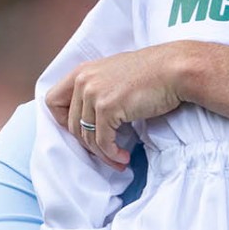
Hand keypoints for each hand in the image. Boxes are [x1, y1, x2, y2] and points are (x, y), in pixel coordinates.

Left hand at [45, 43, 187, 169]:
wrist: (175, 69)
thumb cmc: (153, 73)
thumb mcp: (116, 75)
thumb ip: (99, 89)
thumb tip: (92, 118)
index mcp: (82, 72)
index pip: (53, 102)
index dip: (63, 121)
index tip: (84, 130)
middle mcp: (83, 81)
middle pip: (71, 125)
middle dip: (88, 144)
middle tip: (106, 152)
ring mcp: (94, 93)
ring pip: (86, 137)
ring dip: (102, 154)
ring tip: (118, 159)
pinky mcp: (107, 108)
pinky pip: (102, 141)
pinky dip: (112, 154)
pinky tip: (124, 156)